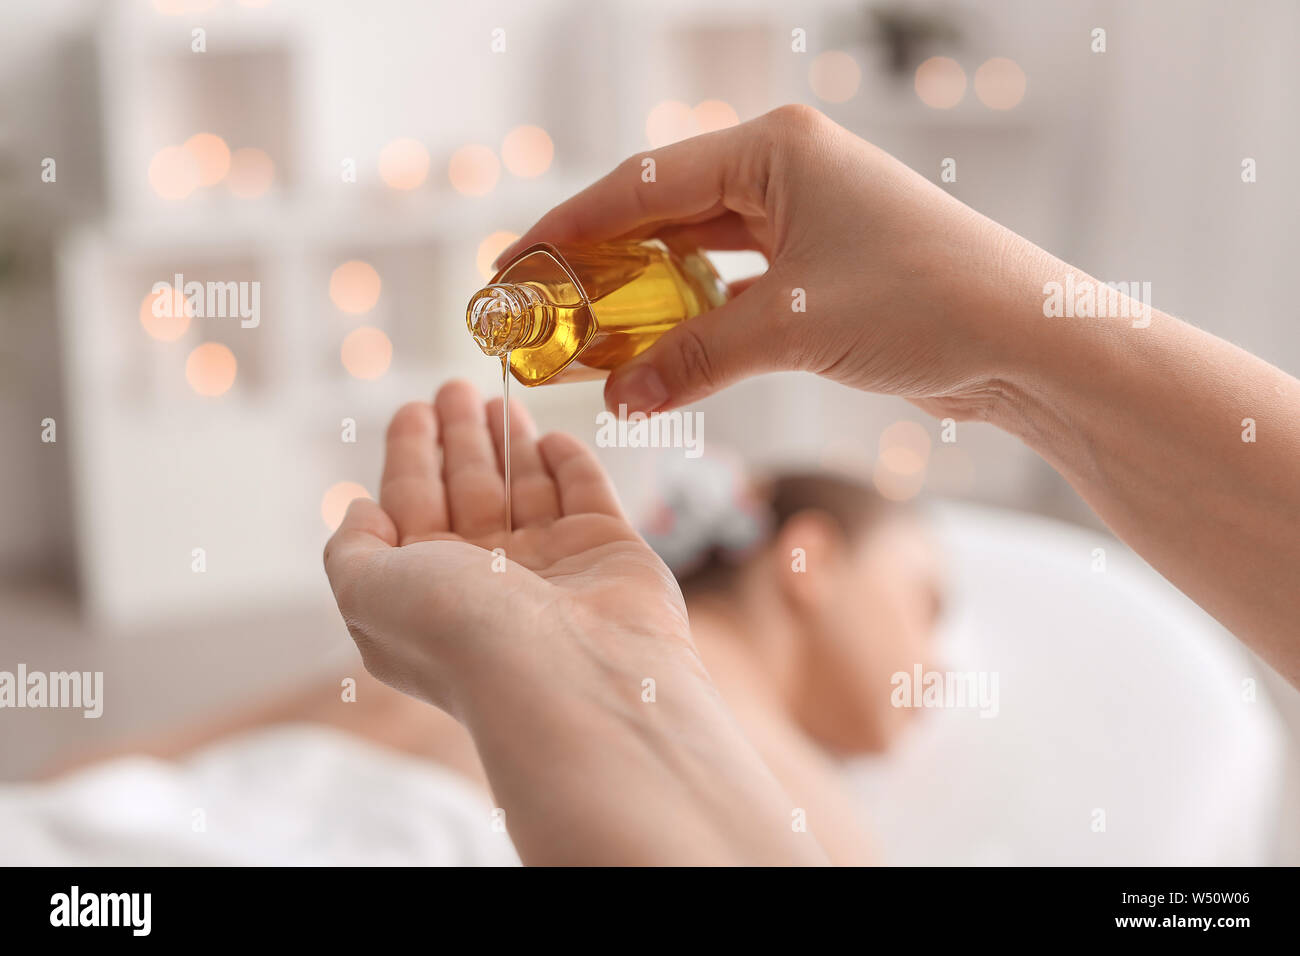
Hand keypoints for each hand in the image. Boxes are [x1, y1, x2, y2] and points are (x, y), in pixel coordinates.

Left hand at [324, 381, 825, 863]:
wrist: (570, 672)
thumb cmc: (462, 634)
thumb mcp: (367, 591)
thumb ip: (351, 550)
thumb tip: (357, 511)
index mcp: (429, 587)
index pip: (412, 504)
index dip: (410, 454)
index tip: (412, 408)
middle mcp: (489, 577)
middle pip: (468, 489)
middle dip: (459, 437)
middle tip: (455, 387)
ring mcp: (552, 564)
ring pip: (525, 486)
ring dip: (509, 440)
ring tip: (499, 398)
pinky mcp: (608, 550)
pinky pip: (585, 491)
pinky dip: (568, 462)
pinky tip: (552, 437)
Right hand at [504, 103, 1052, 420]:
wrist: (1026, 341)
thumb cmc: (927, 304)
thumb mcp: (793, 326)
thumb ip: (696, 356)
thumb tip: (621, 395)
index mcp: (775, 149)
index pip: (644, 183)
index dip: (571, 227)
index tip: (514, 264)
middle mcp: (786, 170)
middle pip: (664, 212)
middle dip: (600, 262)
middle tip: (539, 306)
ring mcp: (806, 217)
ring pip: (697, 251)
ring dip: (646, 293)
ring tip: (585, 332)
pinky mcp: (821, 265)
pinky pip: (733, 285)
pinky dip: (694, 317)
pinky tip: (656, 347)